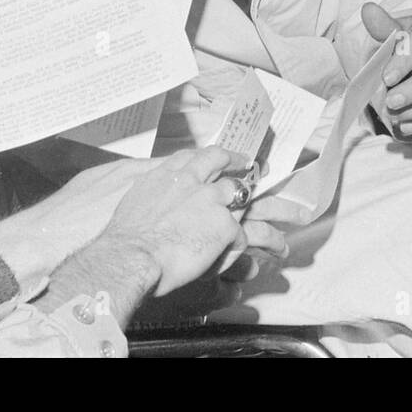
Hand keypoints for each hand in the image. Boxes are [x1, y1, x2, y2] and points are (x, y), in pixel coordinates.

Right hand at [99, 147, 273, 295]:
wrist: (130, 253)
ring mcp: (213, 202)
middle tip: (262, 167)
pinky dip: (255, 247)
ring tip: (288, 212)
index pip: (202, 155)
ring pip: (246, 199)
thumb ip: (153, 190)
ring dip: (269, 207)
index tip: (230, 157)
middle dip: (247, 167)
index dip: (220, 156)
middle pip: (228, 168)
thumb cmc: (123, 234)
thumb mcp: (135, 198)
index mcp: (171, 173)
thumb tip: (153, 194)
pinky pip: (245, 236)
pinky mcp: (225, 227)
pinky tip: (267, 255)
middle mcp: (196, 181)